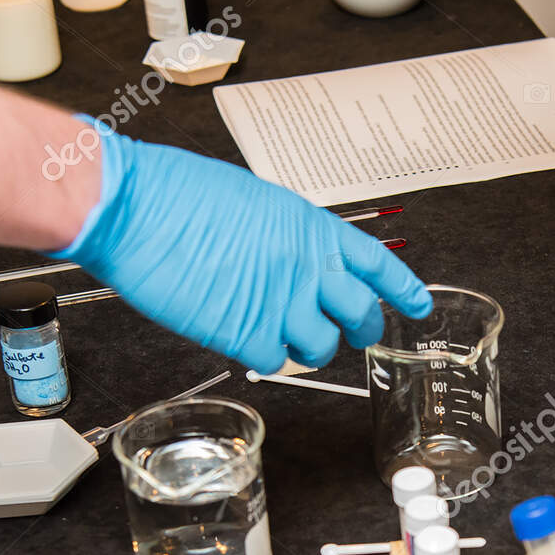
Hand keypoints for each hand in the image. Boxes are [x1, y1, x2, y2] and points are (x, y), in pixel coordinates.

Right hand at [53, 121, 431, 373]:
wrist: (135, 208)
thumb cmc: (178, 194)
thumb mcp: (254, 203)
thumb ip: (288, 238)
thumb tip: (295, 262)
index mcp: (312, 228)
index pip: (376, 263)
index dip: (401, 288)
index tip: (418, 305)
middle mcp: (306, 267)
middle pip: (360, 314)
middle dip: (360, 329)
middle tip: (348, 333)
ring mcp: (280, 303)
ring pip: (322, 348)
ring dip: (306, 347)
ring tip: (279, 330)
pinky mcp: (247, 333)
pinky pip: (276, 360)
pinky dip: (263, 356)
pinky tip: (243, 336)